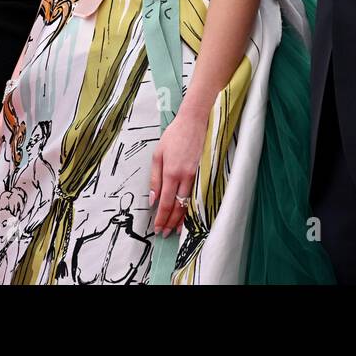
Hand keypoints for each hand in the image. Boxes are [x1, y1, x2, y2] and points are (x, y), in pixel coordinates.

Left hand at [149, 108, 206, 238]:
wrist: (194, 122)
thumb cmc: (174, 136)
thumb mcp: (157, 155)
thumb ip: (155, 179)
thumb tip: (152, 199)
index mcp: (171, 172)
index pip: (164, 202)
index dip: (161, 217)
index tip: (158, 228)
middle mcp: (184, 177)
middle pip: (177, 207)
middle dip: (170, 222)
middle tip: (165, 233)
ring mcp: (196, 176)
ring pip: (188, 204)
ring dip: (182, 219)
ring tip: (177, 230)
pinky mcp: (203, 174)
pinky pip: (196, 195)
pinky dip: (192, 208)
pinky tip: (190, 215)